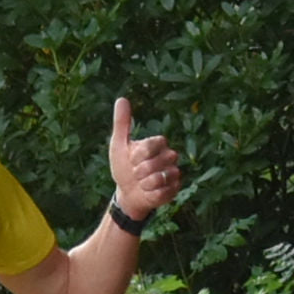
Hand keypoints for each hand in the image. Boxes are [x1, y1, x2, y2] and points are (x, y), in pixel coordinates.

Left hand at [108, 96, 179, 220]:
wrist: (127, 192)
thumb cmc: (124, 167)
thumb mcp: (119, 145)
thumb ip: (122, 123)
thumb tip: (121, 99)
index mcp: (158, 144)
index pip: (153, 144)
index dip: (138, 155)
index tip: (130, 160)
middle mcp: (169, 156)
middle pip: (158, 161)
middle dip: (140, 170)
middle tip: (136, 173)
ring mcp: (173, 173)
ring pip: (160, 178)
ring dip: (145, 183)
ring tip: (142, 183)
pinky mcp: (174, 189)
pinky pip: (163, 192)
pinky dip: (151, 194)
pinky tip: (148, 192)